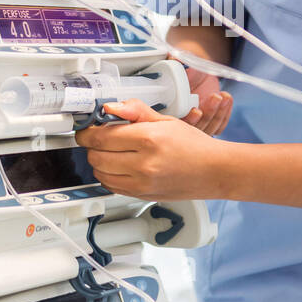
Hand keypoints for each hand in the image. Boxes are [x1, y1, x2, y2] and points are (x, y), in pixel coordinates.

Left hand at [75, 99, 228, 200]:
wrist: (214, 171)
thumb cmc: (195, 145)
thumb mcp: (166, 120)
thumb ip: (136, 111)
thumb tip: (111, 106)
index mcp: (149, 139)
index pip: (101, 137)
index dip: (87, 133)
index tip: (86, 130)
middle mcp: (143, 164)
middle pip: (96, 156)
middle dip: (92, 146)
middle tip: (100, 138)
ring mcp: (142, 183)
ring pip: (100, 174)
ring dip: (99, 162)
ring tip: (111, 152)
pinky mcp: (142, 195)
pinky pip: (112, 187)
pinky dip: (108, 176)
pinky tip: (119, 166)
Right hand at [182, 66, 232, 135]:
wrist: (199, 73)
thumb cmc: (187, 68)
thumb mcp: (182, 62)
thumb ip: (176, 63)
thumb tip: (175, 60)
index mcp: (169, 109)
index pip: (176, 123)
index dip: (187, 119)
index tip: (196, 110)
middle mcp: (182, 121)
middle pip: (194, 129)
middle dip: (207, 115)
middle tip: (215, 97)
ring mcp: (196, 125)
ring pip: (208, 129)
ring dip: (218, 114)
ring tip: (223, 96)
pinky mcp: (210, 125)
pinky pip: (219, 126)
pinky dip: (224, 114)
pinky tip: (227, 99)